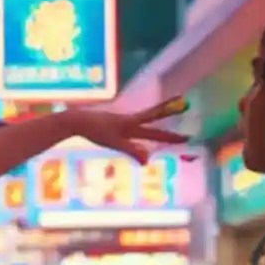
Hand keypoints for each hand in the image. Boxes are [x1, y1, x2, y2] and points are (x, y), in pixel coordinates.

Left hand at [67, 97, 189, 162]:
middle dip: (169, 113)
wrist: (78, 120)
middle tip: (184, 104)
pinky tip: (138, 131)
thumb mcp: (114, 143)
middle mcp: (129, 121)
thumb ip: (131, 150)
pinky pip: (133, 125)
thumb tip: (148, 160)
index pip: (155, 129)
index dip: (170, 135)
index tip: (186, 137)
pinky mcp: (114, 123)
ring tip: (167, 113)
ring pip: (144, 119)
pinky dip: (141, 126)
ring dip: (157, 116)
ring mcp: (121, 121)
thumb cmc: (96, 131)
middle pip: (153, 117)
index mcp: (131, 125)